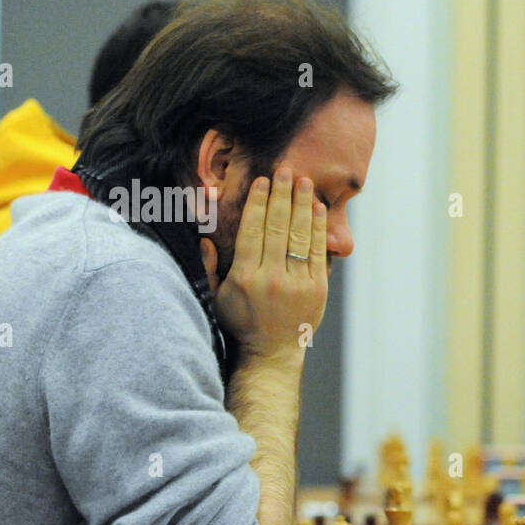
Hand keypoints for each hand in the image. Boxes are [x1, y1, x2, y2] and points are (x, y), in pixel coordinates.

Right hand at [208, 168, 328, 361]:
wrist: (271, 354)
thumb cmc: (241, 323)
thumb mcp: (216, 297)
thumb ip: (210, 267)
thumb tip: (205, 237)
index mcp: (246, 277)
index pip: (253, 230)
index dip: (258, 202)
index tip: (262, 181)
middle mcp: (272, 278)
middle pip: (277, 227)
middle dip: (282, 195)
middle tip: (286, 170)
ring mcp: (297, 283)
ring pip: (300, 235)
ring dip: (303, 205)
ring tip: (304, 182)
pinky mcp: (317, 289)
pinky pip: (318, 252)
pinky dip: (318, 228)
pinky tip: (317, 209)